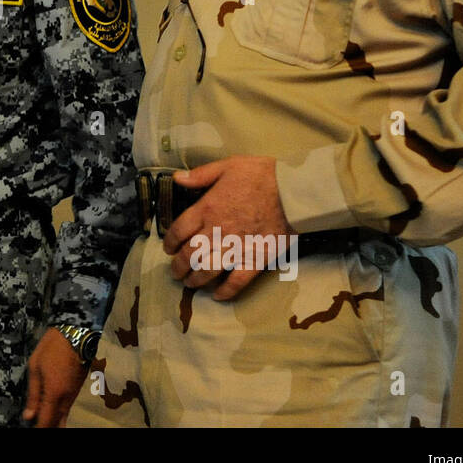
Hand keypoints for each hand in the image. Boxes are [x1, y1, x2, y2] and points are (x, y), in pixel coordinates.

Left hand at [22, 327, 86, 427]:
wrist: (76, 334)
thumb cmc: (52, 347)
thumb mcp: (35, 368)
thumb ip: (33, 394)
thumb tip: (29, 416)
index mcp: (54, 394)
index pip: (46, 423)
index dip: (38, 430)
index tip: (31, 429)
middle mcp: (66, 398)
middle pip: (57, 424)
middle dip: (48, 428)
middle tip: (37, 425)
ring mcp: (73, 394)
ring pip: (64, 417)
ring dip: (54, 422)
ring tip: (41, 420)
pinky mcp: (77, 389)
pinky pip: (67, 408)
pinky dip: (59, 413)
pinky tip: (51, 411)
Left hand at [161, 156, 293, 300]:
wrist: (293, 191)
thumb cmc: (261, 175)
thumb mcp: (227, 166)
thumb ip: (200, 175)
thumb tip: (177, 179)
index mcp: (207, 209)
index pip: (179, 231)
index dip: (170, 243)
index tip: (169, 249)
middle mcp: (217, 232)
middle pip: (190, 255)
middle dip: (178, 267)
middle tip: (175, 272)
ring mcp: (236, 248)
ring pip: (208, 270)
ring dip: (195, 280)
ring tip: (190, 284)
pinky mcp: (255, 259)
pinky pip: (237, 281)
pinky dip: (226, 291)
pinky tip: (218, 296)